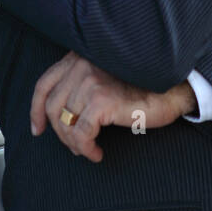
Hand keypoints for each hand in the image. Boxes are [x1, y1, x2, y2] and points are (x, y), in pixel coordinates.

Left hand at [29, 51, 197, 161]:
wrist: (175, 87)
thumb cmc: (145, 84)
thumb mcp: (107, 75)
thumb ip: (83, 81)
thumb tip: (62, 111)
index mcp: (79, 57)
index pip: (44, 83)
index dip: (36, 109)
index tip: (38, 129)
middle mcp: (81, 65)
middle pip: (52, 106)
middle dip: (59, 133)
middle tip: (74, 146)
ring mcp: (90, 82)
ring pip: (65, 123)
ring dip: (74, 144)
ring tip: (88, 150)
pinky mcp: (102, 100)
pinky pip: (82, 133)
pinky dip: (85, 148)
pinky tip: (96, 153)